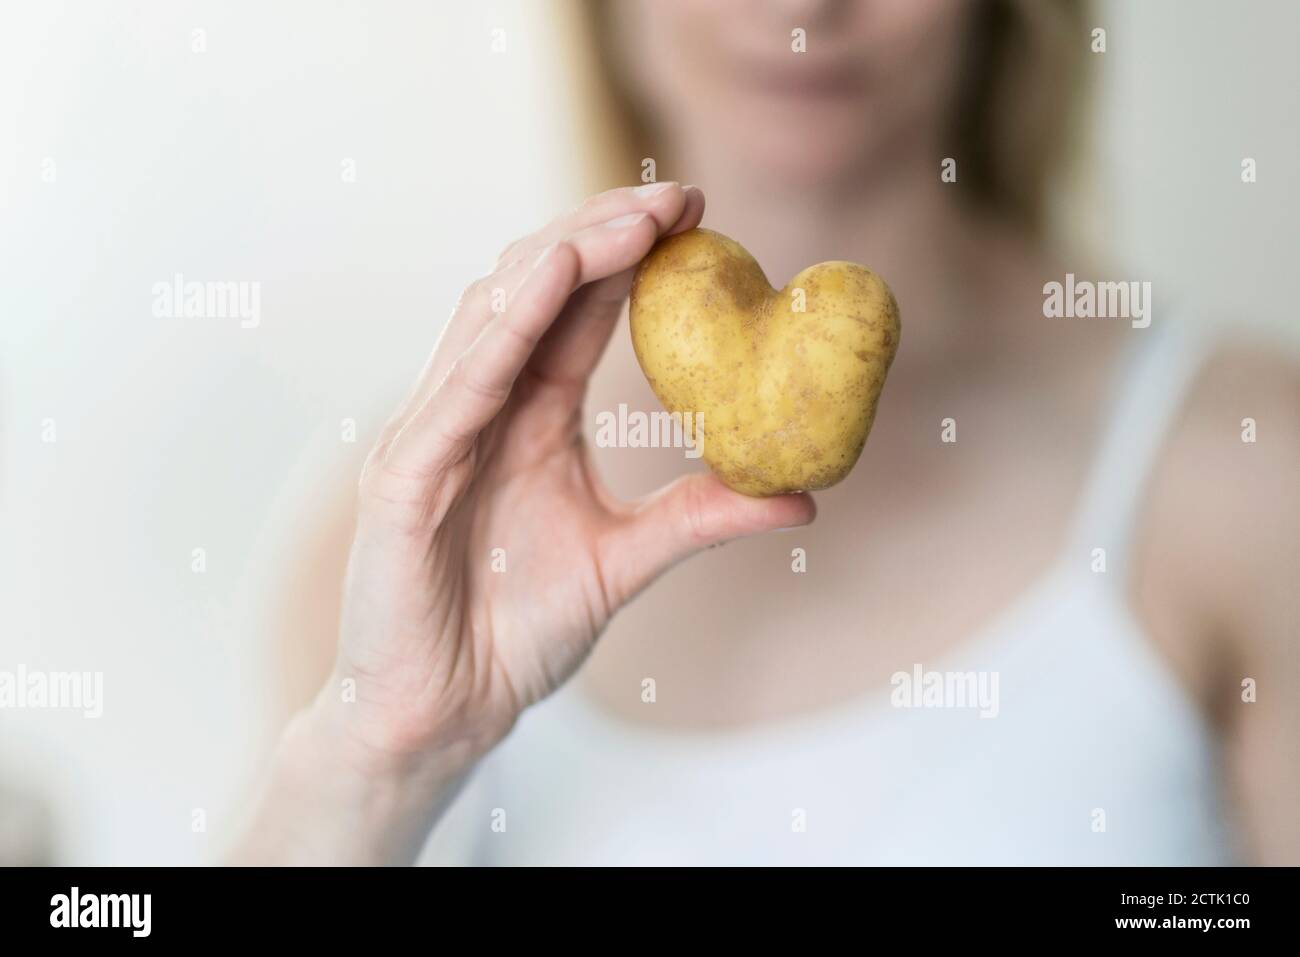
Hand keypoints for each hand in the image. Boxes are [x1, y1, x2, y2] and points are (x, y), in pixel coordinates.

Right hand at [234, 184, 814, 863]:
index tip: (700, 213)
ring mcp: (435, 434)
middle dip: (600, 231)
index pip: (573, 311)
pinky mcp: (403, 476)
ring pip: (490, 317)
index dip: (628, 254)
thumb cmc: (514, 632)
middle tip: (678, 197)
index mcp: (527, 417)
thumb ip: (698, 518)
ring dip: (559, 258)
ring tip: (629, 219)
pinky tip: (551, 279)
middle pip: (532, 289)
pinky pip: (456, 389)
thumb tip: (802, 497)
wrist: (442, 713)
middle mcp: (479, 408)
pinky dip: (502, 328)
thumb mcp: (624, 562)